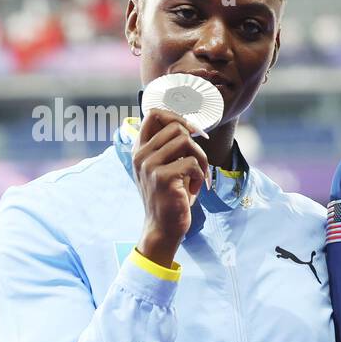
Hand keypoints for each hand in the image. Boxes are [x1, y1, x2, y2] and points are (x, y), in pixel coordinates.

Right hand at [132, 108, 208, 268]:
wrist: (164, 227)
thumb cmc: (171, 197)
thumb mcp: (167, 166)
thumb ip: (170, 146)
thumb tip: (190, 124)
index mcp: (140, 148)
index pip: (153, 114)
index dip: (177, 116)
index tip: (192, 131)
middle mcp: (141, 154)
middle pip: (176, 127)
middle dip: (195, 144)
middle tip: (198, 163)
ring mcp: (149, 165)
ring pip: (186, 141)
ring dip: (200, 159)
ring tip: (197, 176)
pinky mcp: (161, 177)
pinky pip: (191, 162)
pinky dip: (200, 176)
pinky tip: (194, 189)